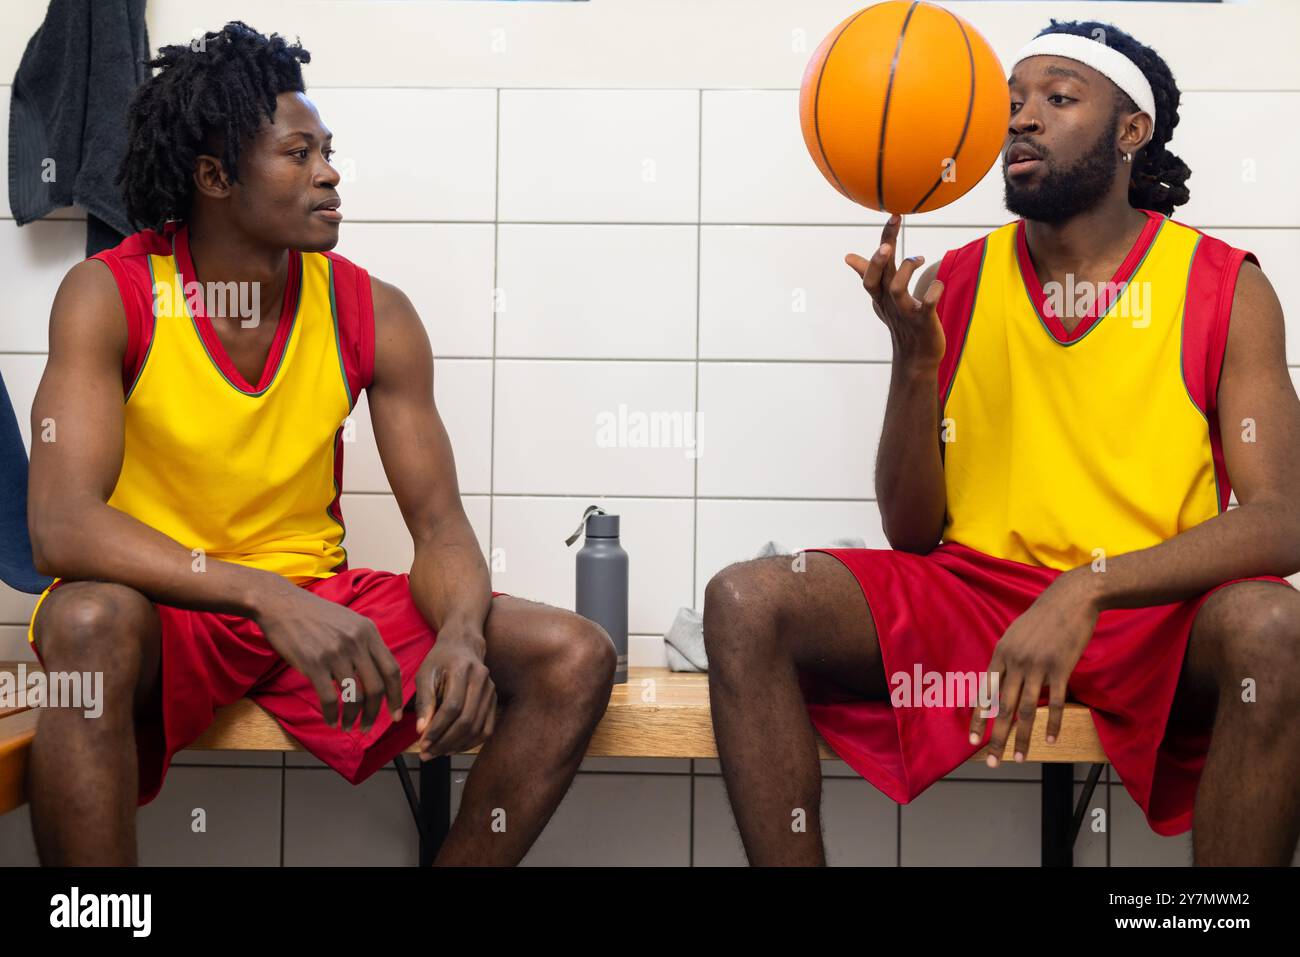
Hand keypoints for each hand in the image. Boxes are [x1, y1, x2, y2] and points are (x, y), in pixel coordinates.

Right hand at [253, 582, 403, 733]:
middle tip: (368, 727)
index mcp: (369, 632)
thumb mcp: (350, 621)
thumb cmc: (315, 615)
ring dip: (353, 717)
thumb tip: (377, 673)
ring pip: (354, 696)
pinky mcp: (314, 664)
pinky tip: (331, 721)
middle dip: (374, 713)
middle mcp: (356, 642)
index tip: (395, 714)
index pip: (392, 669)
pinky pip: (330, 698)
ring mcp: (336, 653)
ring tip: (348, 726)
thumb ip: (365, 644)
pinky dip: (332, 715)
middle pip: (376, 687)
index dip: (396, 696)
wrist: (281, 604)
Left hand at [413, 629, 496, 760]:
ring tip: (437, 753)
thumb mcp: (425, 674)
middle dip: (445, 741)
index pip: (452, 707)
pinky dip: (471, 743)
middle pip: (466, 720)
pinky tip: (454, 748)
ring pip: (477, 728)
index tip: (422, 743)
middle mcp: (482, 680)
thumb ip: (424, 701)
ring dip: (456, 745)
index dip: (437, 728)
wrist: (463, 645)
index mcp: (463, 670)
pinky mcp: (494, 700)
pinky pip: (487, 728)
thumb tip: (421, 730)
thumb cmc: (440, 659)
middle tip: (427, 754)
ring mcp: (491, 691)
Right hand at [844, 212, 945, 368]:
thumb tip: (848, 257)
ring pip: (897, 289)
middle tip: (889, 237)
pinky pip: (927, 304)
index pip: (871, 270)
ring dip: (906, 271)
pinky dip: (933, 291)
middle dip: (880, 256)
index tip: (892, 217)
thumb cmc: (902, 322)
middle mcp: (889, 302)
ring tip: (919, 258)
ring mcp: (905, 312)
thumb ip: (870, 274)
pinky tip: (938, 284)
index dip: (877, 246)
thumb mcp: (883, 297)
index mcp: (880, 294)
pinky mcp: (923, 321)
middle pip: (878, 276)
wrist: (916, 357)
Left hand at [968, 569, 1100, 764]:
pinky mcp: (1061, 668)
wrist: (1071, 599)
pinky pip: (1055, 702)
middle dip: (996, 737)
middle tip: (992, 761)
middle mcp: (1015, 661)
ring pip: (1027, 710)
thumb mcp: (1015, 634)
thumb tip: (1000, 680)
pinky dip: (1052, 723)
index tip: (972, 741)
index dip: (979, 718)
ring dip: (1023, 738)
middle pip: (1003, 707)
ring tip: (1020, 758)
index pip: (985, 693)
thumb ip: (1007, 659)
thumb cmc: (1043, 617)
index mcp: (1001, 653)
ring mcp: (1037, 666)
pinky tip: (1049, 740)